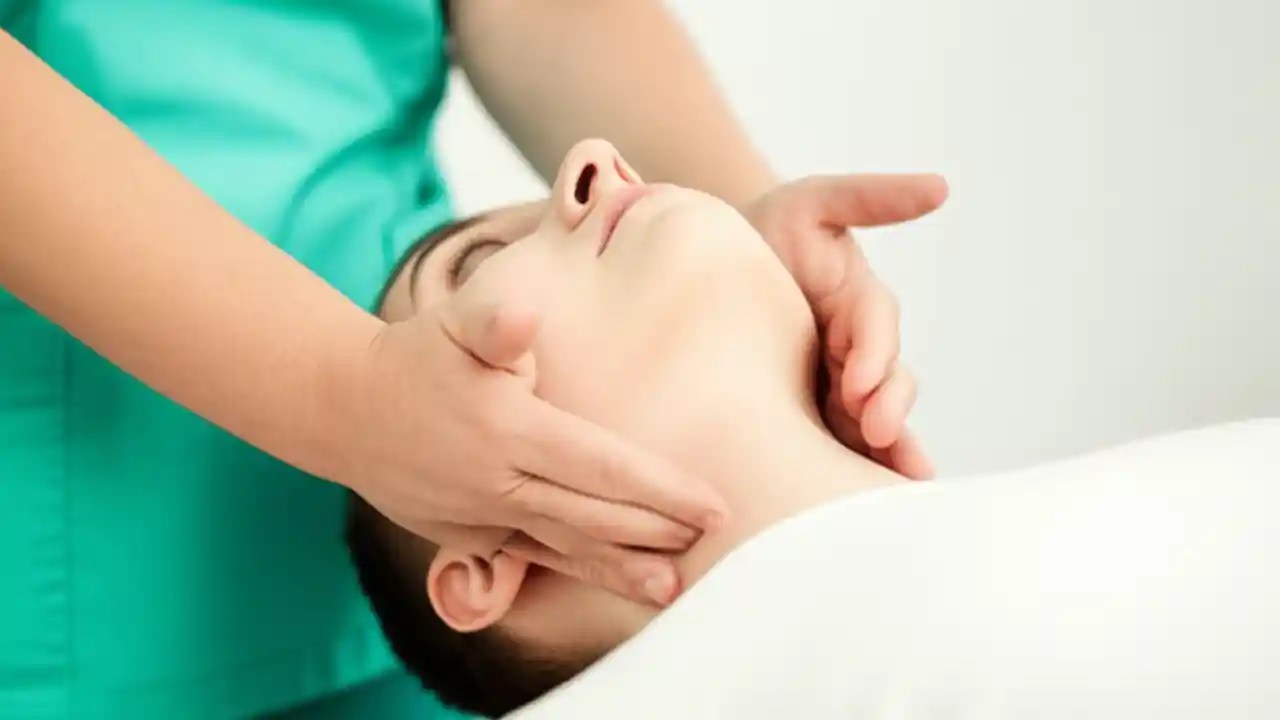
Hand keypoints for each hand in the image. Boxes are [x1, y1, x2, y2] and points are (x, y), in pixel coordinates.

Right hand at [339, 285, 725, 606]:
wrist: (348, 410)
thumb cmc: (418, 357)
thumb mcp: (453, 324)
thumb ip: (494, 323)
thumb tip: (524, 318)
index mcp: (507, 430)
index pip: (601, 466)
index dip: (662, 488)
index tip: (712, 504)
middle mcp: (499, 483)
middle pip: (595, 515)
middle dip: (658, 529)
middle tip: (716, 536)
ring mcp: (485, 517)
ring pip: (569, 549)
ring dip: (624, 568)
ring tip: (673, 590)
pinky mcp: (474, 538)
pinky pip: (539, 558)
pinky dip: (582, 569)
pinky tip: (614, 579)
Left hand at [744, 174, 948, 479]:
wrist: (702, 272)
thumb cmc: (760, 233)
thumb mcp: (812, 204)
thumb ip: (869, 199)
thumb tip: (941, 188)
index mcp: (856, 304)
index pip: (876, 327)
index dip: (874, 352)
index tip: (859, 381)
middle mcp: (853, 351)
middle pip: (887, 383)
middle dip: (888, 409)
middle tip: (875, 432)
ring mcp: (834, 389)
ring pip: (874, 422)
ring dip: (886, 450)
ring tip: (892, 482)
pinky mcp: (807, 420)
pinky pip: (839, 448)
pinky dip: (852, 471)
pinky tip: (861, 503)